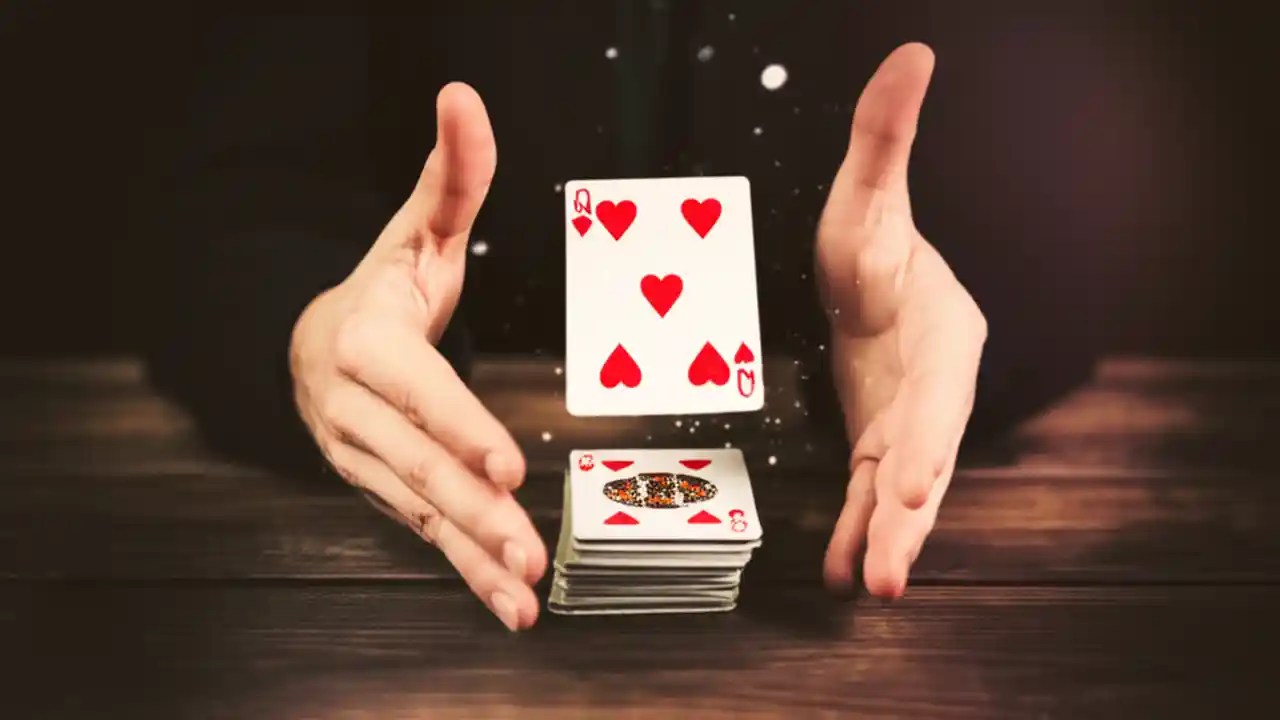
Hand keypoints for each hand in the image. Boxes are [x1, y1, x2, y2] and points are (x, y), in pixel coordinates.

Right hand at [289, 83, 545, 629]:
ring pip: (422, 511)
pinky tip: (511, 607)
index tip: (506, 466)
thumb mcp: (415, 227)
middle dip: (473, 510)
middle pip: (418, 465)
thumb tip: (464, 95)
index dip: (456, 427)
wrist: (308, 349)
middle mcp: (357, 411)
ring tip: (525, 593)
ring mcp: (366, 461)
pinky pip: (426, 535)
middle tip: (528, 547)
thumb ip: (450, 175)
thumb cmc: (378, 286)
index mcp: (366, 343)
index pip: (414, 389)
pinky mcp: (387, 491)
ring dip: (473, 557)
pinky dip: (467, 574)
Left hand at [816, 44, 987, 597]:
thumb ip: (887, 135)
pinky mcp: (880, 442)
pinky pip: (871, 493)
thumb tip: (913, 52)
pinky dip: (858, 529)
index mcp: (946, 335)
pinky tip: (837, 571)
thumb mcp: (869, 190)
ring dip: (886, 541)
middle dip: (911, 519)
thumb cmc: (879, 237)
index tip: (913, 485)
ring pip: (901, 491)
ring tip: (867, 590)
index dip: (929, 441)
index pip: (941, 396)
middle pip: (928, 460)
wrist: (880, 278)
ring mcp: (909, 423)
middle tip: (891, 580)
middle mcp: (937, 391)